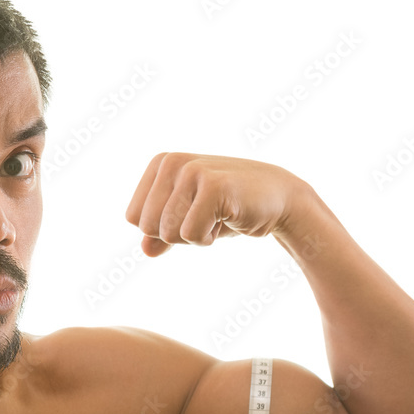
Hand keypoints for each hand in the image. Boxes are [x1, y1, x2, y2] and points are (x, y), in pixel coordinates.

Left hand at [124, 153, 308, 256]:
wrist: (280, 200)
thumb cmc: (230, 208)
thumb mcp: (189, 220)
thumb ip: (161, 234)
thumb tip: (145, 250)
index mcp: (160, 163)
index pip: (133, 218)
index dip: (162, 228)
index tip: (191, 213)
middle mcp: (171, 162)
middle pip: (147, 227)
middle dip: (177, 234)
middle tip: (207, 216)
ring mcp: (192, 171)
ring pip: (167, 232)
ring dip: (195, 236)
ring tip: (217, 216)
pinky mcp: (213, 186)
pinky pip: (189, 234)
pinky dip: (208, 238)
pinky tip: (228, 218)